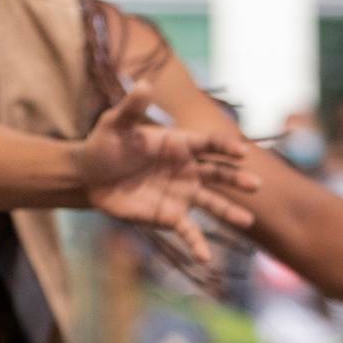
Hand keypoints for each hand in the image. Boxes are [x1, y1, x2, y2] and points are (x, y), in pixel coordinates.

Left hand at [71, 88, 260, 279]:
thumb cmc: (104, 144)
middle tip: (255, 185)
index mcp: (180, 144)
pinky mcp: (169, 216)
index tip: (241, 153)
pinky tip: (205, 258)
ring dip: (230, 212)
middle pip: (219, 174)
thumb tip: (144, 84)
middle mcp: (187, 169)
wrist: (88, 176)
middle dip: (237, 180)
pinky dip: (198, 244)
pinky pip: (188, 231)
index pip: (210, 144)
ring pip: (212, 203)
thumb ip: (132, 107)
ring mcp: (182, 194)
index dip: (226, 147)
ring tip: (247, 222)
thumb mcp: (115, 124)